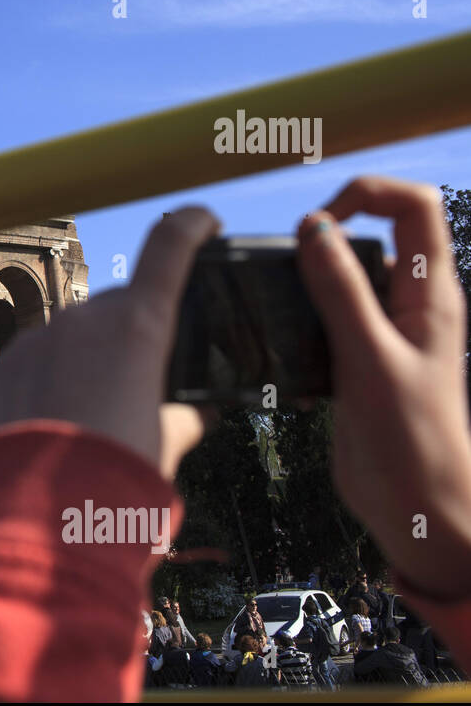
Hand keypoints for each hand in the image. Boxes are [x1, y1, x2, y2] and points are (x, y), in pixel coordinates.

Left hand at [0, 206, 220, 478]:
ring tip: (87, 422)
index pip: (171, 249)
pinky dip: (40, 385)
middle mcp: (81, 321)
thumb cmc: (116, 484)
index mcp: (138, 328)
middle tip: (139, 384)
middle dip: (131, 334)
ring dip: (81, 363)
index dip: (191, 227)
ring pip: (67, 337)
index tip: (201, 219)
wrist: (38, 525)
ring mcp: (31, 342)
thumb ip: (181, 418)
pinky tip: (46, 428)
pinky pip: (26, 366)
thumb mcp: (167, 450)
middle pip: (117, 308)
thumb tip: (195, 414)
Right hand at [297, 177, 470, 599]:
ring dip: (306, 281)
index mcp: (431, 294)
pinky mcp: (358, 362)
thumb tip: (314, 227)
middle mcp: (409, 306)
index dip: (367, 196)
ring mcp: (383, 334)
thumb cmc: (412, 440)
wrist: (419, 509)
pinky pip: (326, 320)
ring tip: (274, 303)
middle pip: (373, 237)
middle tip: (284, 267)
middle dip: (325, 237)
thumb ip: (341, 291)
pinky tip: (277, 342)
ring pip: (343, 279)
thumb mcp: (370, 358)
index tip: (320, 224)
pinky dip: (299, 319)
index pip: (414, 207)